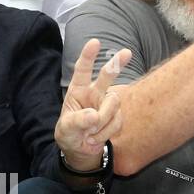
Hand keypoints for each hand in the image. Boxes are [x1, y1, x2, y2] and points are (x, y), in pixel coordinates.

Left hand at [55, 39, 130, 170]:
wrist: (80, 150)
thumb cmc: (69, 134)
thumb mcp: (66, 129)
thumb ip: (78, 121)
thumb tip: (94, 116)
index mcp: (78, 90)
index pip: (82, 70)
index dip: (88, 56)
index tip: (95, 42)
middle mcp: (94, 93)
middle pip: (107, 76)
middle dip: (117, 64)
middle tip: (127, 52)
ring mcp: (106, 104)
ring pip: (113, 104)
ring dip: (102, 122)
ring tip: (89, 133)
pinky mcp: (116, 116)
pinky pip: (117, 121)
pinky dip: (106, 132)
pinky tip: (95, 137)